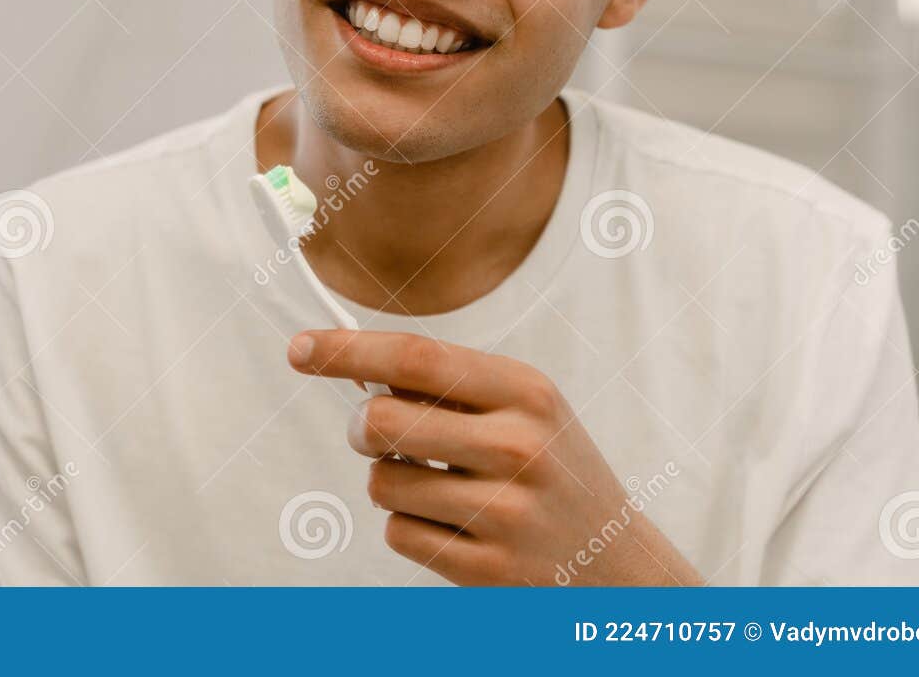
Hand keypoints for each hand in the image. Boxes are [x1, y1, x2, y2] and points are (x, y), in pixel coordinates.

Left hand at [287, 329, 701, 585]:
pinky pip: (400, 534)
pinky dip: (411, 528)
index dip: (346, 350)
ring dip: (392, 483)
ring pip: (383, 483)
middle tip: (380, 435)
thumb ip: (446, 383)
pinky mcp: (488, 569)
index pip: (415, 357)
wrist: (619, 565)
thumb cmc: (551, 468)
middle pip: (383, 421)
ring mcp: (505, 512)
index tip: (299, 349)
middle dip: (364, 429)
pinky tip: (456, 527)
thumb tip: (354, 369)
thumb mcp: (522, 406)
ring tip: (439, 486)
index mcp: (525, 391)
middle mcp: (519, 446)